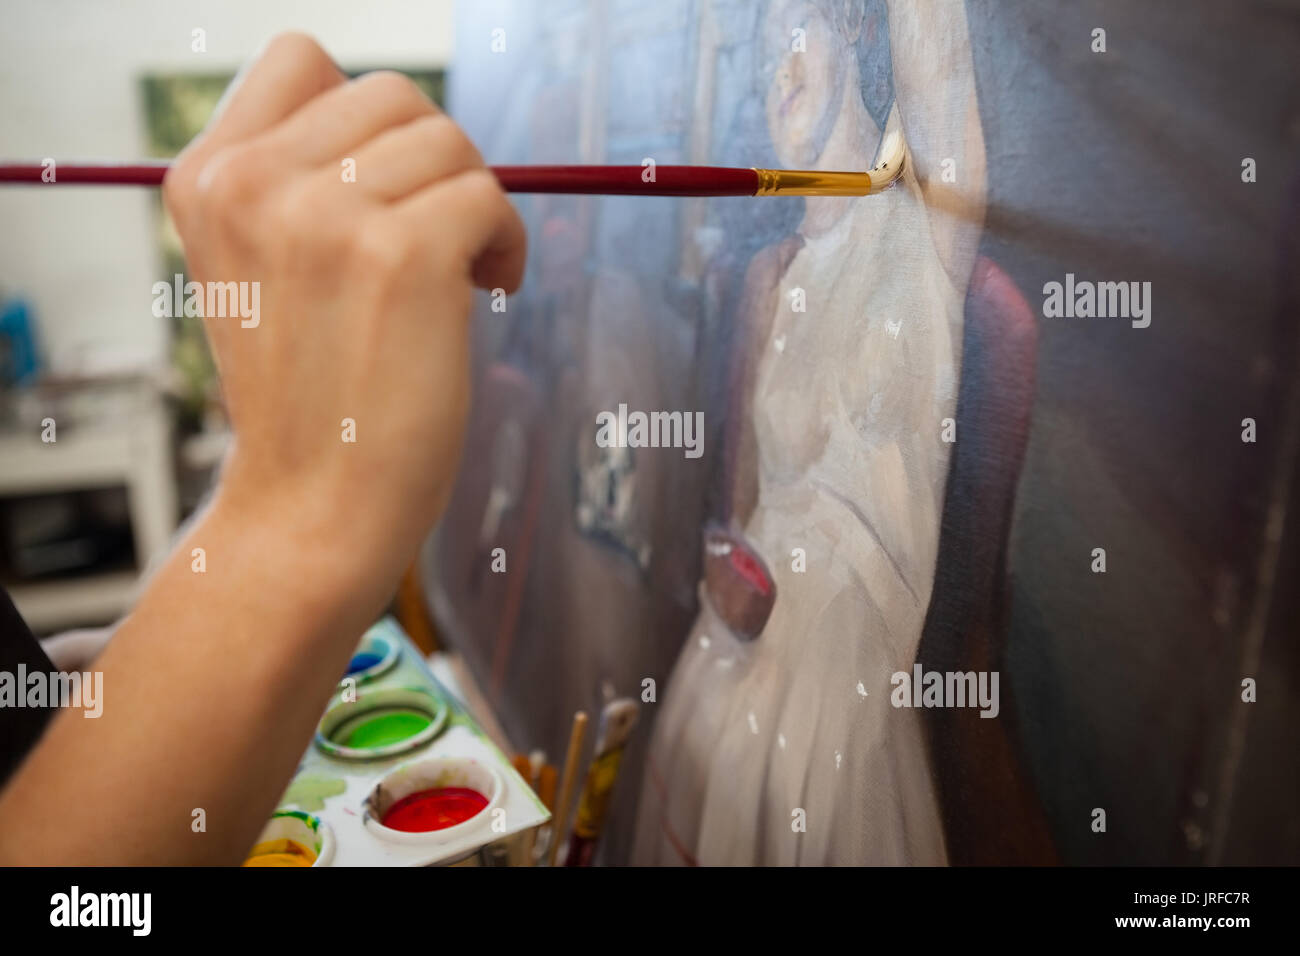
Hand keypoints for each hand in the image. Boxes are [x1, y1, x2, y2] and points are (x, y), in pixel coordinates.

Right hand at [164, 33, 525, 605]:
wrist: (312, 510)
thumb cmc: (308, 397)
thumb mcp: (260, 269)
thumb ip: (298, 184)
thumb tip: (404, 123)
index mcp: (207, 178)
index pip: (303, 59)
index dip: (364, 118)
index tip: (386, 188)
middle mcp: (254, 182)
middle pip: (394, 94)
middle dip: (433, 162)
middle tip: (436, 238)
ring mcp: (327, 216)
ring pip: (449, 143)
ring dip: (473, 204)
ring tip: (460, 275)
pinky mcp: (403, 255)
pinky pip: (489, 196)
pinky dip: (506, 242)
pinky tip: (489, 290)